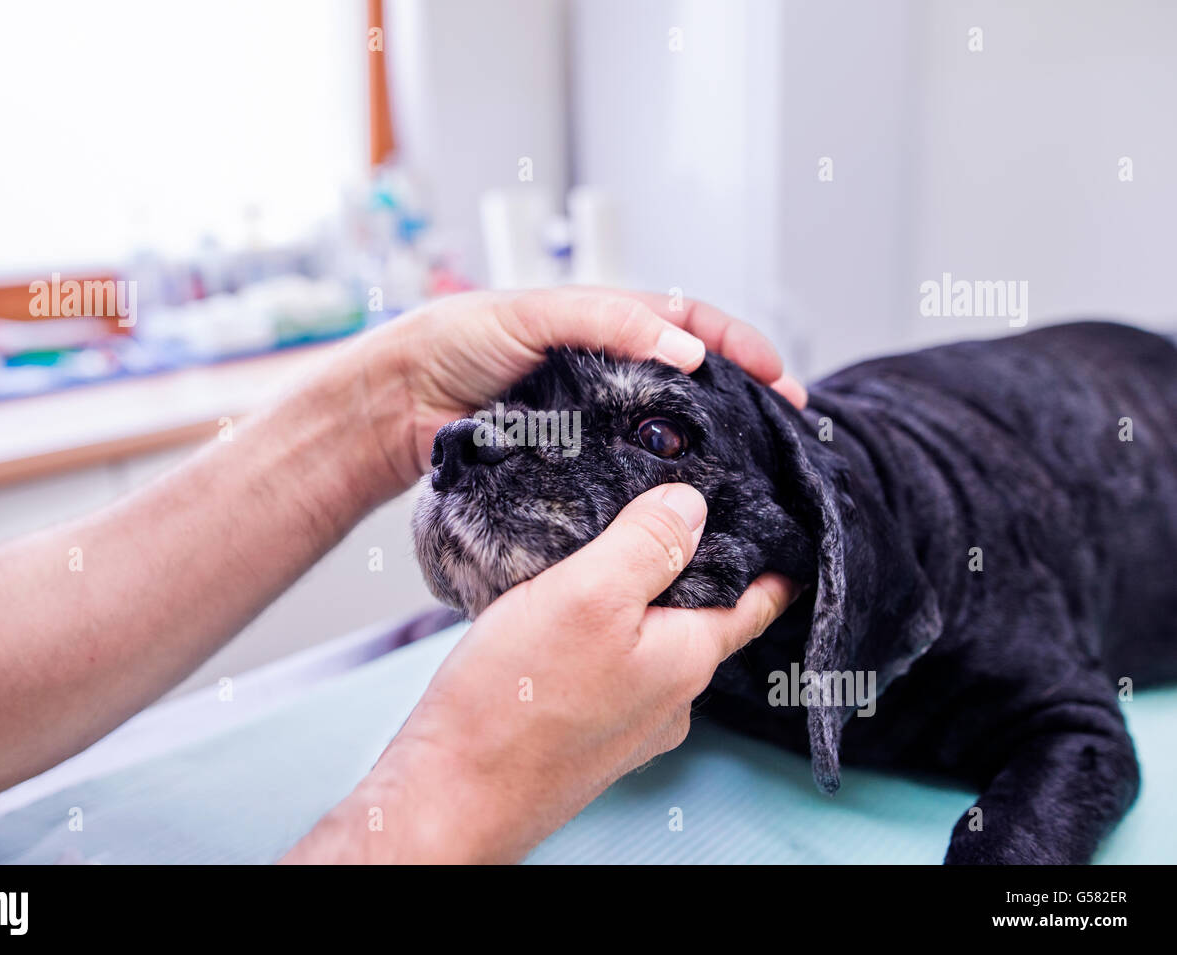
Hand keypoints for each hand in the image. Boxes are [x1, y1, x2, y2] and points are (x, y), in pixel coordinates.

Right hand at [282, 483, 799, 863]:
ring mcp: (629, 722)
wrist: (450, 796)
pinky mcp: (586, 733)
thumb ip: (647, 543)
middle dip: (688, 568)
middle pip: (700, 615)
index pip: (756, 599)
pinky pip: (610, 668)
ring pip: (650, 641)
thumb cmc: (514, 703)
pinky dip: (599, 636)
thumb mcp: (587, 594)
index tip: (778, 524)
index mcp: (688, 657)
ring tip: (600, 557)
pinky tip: (559, 619)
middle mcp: (671, 697)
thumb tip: (692, 504)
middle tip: (664, 514)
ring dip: (636, 602)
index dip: (769, 557)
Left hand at [354, 287, 806, 488]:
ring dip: (711, 449)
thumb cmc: (455, 342)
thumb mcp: (536, 312)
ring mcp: (591, 420)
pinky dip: (659, 487)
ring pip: (665, 433)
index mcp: (605, 324)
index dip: (742, 346)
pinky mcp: (570, 465)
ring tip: (751, 473)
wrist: (397, 402)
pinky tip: (684, 503)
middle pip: (693, 382)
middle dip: (745, 402)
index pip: (692, 324)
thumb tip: (685, 350)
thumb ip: (609, 321)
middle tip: (786, 435)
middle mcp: (607, 371)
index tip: (781, 379)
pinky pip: (625, 473)